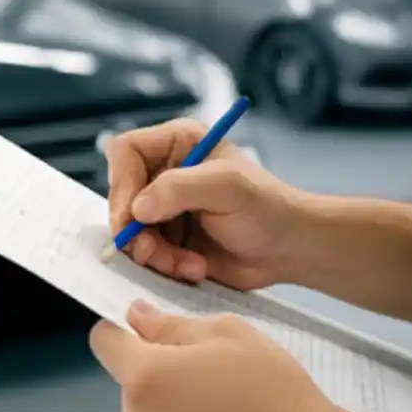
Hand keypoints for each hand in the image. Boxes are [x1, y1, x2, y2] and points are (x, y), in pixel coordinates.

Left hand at [90, 302, 372, 411]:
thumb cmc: (269, 386)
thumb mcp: (224, 333)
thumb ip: (170, 325)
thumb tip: (136, 316)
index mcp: (144, 376)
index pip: (103, 341)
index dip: (122, 328)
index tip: (149, 328)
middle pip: (126, 375)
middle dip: (153, 364)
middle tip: (201, 363)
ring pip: (144, 403)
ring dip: (167, 394)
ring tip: (213, 394)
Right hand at [104, 118, 306, 287]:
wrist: (290, 250)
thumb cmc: (268, 209)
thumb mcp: (227, 188)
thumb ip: (179, 189)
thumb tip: (136, 208)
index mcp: (178, 143)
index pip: (126, 151)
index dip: (122, 183)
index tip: (133, 215)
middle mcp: (165, 172)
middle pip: (121, 196)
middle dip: (136, 229)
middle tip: (151, 252)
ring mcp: (165, 207)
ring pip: (130, 230)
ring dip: (154, 254)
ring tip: (187, 265)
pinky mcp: (168, 238)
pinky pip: (145, 253)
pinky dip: (164, 267)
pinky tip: (194, 268)